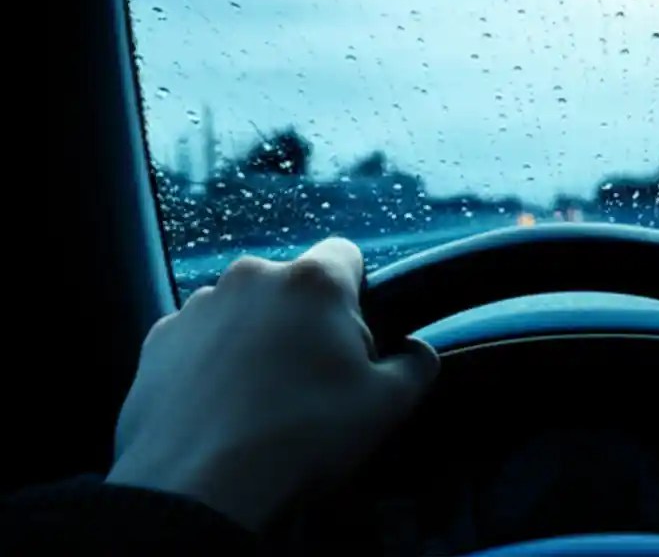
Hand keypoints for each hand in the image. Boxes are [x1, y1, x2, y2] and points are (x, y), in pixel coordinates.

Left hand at [106, 238, 439, 530]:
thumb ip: (416, 365)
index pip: (348, 255)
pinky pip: (199, 340)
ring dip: (257, 340)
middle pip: (294, 286)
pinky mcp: (156, 341)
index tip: (354, 342)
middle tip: (312, 382)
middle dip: (305, 323)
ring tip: (261, 402)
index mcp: (313, 282)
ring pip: (244, 311)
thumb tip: (417, 352)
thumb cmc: (302, 438)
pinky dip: (212, 364)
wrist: (199, 489)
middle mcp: (251, 277)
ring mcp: (197, 306)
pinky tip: (222, 410)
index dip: (358, 296)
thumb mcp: (388, 406)